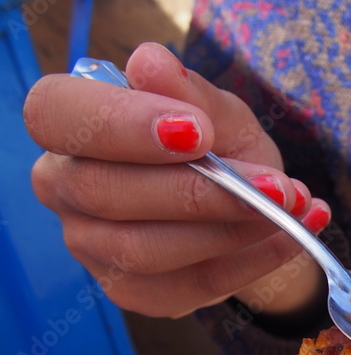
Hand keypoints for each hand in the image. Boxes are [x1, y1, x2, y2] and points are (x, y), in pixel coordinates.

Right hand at [24, 42, 327, 318]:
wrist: (250, 209)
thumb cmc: (220, 150)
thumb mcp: (220, 114)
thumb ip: (191, 93)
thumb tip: (151, 63)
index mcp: (70, 124)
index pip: (56, 114)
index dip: (122, 123)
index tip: (199, 131)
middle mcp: (64, 187)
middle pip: (105, 192)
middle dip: (199, 191)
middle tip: (275, 185)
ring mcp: (92, 246)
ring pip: (144, 249)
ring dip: (230, 230)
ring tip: (291, 208)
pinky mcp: (132, 292)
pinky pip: (188, 285)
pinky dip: (250, 263)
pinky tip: (289, 239)